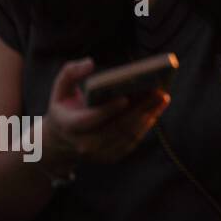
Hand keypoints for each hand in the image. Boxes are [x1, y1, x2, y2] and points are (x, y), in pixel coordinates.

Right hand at [42, 57, 170, 168]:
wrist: (60, 141)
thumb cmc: (64, 107)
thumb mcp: (59, 88)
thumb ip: (71, 72)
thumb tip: (91, 63)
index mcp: (69, 125)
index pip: (90, 119)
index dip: (107, 110)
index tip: (125, 98)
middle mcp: (84, 143)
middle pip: (116, 128)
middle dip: (139, 110)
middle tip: (157, 92)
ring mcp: (98, 153)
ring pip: (127, 135)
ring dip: (147, 117)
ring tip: (161, 98)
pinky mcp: (111, 157)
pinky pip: (131, 141)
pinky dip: (144, 126)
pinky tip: (154, 110)